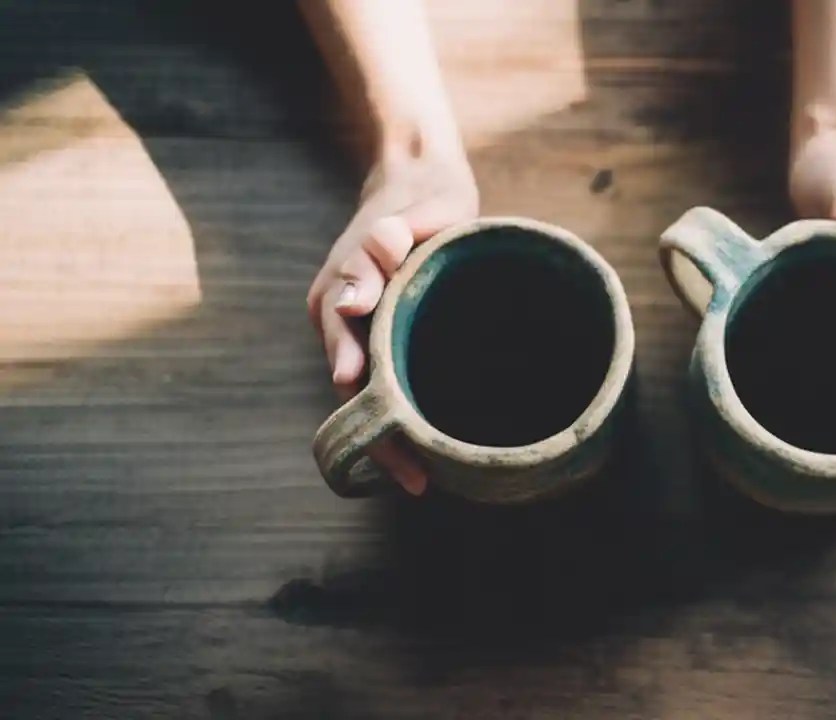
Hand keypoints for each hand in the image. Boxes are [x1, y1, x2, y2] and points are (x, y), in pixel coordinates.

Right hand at [307, 152, 479, 492]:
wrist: (415, 181)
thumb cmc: (426, 198)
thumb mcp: (422, 206)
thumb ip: (397, 229)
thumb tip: (382, 245)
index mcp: (344, 284)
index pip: (346, 341)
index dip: (358, 380)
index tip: (368, 414)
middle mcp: (339, 312)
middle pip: (352, 383)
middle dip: (379, 434)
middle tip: (414, 478)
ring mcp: (354, 328)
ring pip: (363, 392)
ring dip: (386, 436)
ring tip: (421, 481)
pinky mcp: (374, 336)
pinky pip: (376, 381)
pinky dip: (394, 415)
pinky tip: (420, 452)